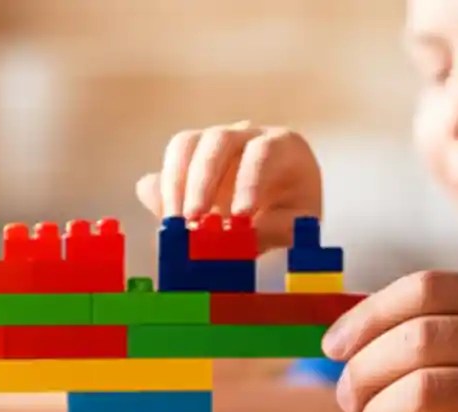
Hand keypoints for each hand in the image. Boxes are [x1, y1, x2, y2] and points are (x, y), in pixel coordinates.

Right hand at [135, 122, 322, 251]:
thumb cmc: (291, 213)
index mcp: (281, 145)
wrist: (276, 211)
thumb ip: (272, 228)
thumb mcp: (294, 225)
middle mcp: (245, 135)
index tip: (241, 216)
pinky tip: (167, 221)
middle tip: (193, 218)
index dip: (249, 182)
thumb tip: (232, 230)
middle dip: (202, 180)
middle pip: (218, 140)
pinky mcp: (187, 161)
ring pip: (185, 145)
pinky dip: (162, 192)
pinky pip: (168, 167)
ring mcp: (212, 143)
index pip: (262, 152)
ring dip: (175, 184)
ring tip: (175, 222)